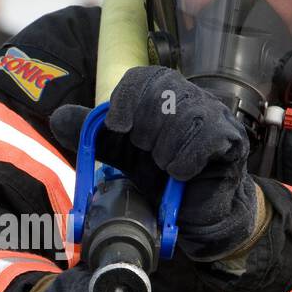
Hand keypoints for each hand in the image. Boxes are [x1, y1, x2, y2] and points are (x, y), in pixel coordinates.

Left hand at [51, 66, 260, 261]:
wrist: (196, 215)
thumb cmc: (163, 180)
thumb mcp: (123, 156)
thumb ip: (95, 137)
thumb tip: (58, 118)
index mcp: (165, 96)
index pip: (145, 76)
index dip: (126, 98)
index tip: (117, 127)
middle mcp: (192, 98)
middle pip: (164, 89)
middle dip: (145, 127)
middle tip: (146, 153)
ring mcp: (216, 116)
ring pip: (185, 113)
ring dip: (165, 148)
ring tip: (164, 167)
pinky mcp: (232, 139)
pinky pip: (206, 137)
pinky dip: (185, 160)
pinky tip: (180, 175)